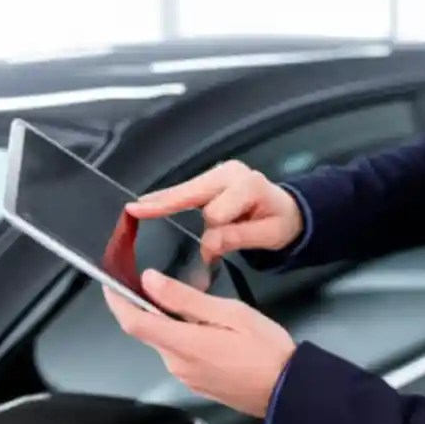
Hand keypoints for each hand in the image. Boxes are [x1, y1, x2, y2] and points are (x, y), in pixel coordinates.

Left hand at [103, 270, 296, 417]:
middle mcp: (177, 364)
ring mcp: (185, 376)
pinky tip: (205, 327)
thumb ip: (185, 298)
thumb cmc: (265, 350)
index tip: (110, 282)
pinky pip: (178, 354)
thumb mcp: (229, 312)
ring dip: (168, 321)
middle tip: (157, 283)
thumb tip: (151, 281)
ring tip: (193, 303)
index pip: (133, 321)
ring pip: (164, 341)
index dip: (116, 300)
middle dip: (145, 306)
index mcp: (183, 344)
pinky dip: (181, 336)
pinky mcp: (195, 382)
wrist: (286, 390)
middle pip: (147, 330)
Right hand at [127, 160, 303, 262]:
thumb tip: (209, 244)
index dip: (214, 233)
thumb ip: (239, 237)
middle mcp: (230, 173)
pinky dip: (169, 197)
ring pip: (185, 189)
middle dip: (165, 202)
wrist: (289, 210)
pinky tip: (150, 203)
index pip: (216, 213)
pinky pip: (187, 189)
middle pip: (191, 191)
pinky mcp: (212, 177)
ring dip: (163, 199)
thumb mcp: (270, 235)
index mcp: (247, 185)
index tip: (215, 251)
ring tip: (136, 208)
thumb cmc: (281, 222)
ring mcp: (219, 172)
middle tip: (135, 210)